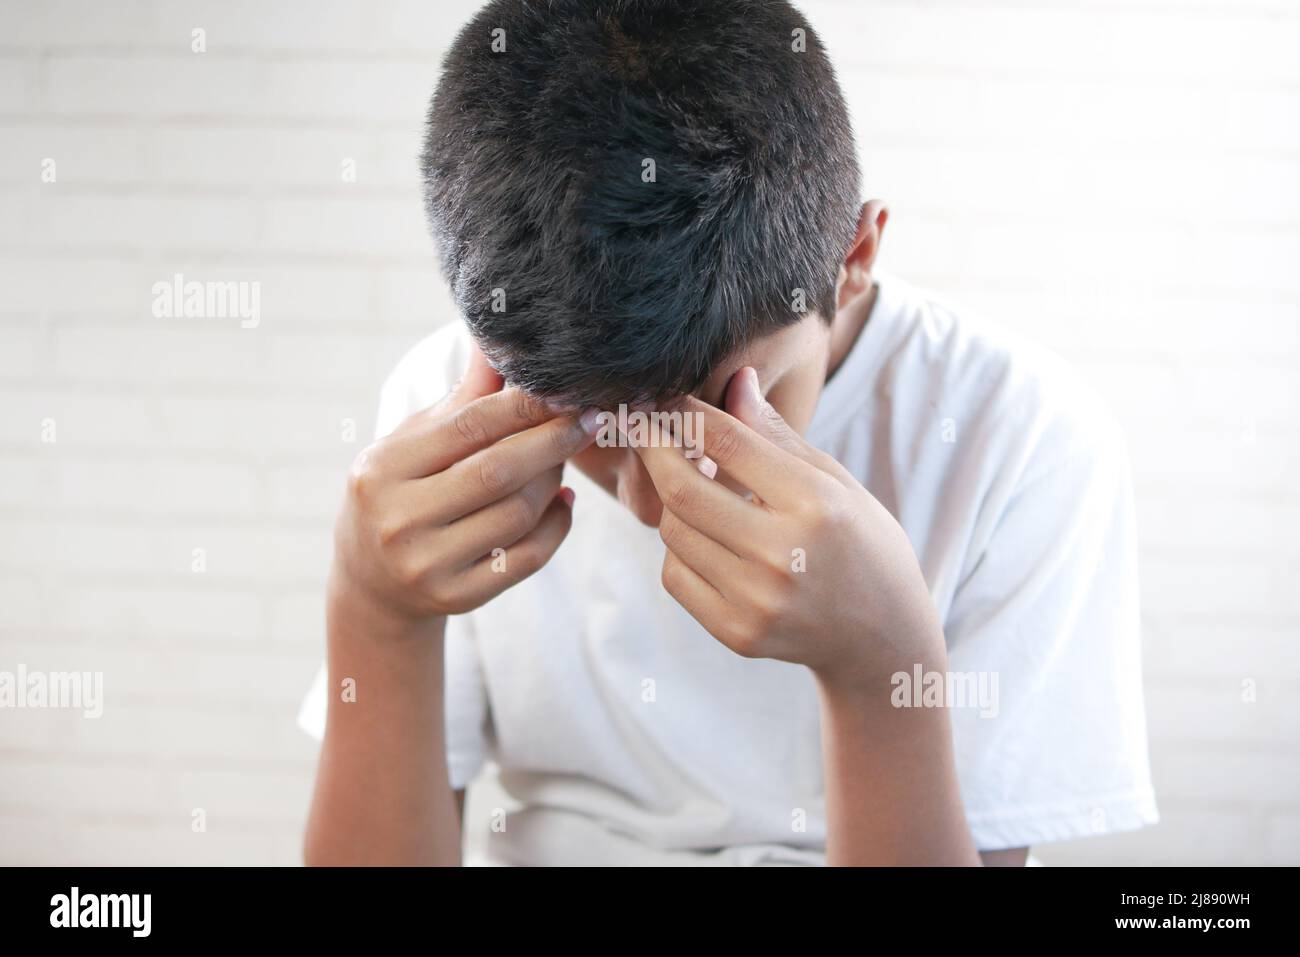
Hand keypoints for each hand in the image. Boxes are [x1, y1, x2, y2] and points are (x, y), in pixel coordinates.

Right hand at [331, 343, 599, 630]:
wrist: (371, 583)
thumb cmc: (399, 492)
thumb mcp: (414, 443)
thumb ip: (463, 398)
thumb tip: (498, 338)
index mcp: (384, 469)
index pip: (468, 428)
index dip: (525, 406)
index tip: (567, 389)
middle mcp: (400, 519)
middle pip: (498, 472)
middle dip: (553, 440)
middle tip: (589, 418)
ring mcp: (427, 564)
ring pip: (518, 515)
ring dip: (553, 481)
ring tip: (564, 459)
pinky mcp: (456, 597)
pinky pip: (526, 558)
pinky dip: (555, 526)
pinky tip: (561, 502)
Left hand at [632, 367, 944, 690]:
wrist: (883, 636)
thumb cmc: (862, 543)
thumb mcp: (835, 481)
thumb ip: (778, 435)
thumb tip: (735, 379)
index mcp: (816, 504)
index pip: (728, 443)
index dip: (685, 412)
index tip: (662, 397)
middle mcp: (783, 555)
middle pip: (682, 489)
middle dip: (652, 448)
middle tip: (641, 426)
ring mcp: (756, 600)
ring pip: (671, 531)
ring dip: (671, 502)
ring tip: (695, 488)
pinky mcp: (736, 632)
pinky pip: (674, 575)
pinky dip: (679, 549)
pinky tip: (706, 539)